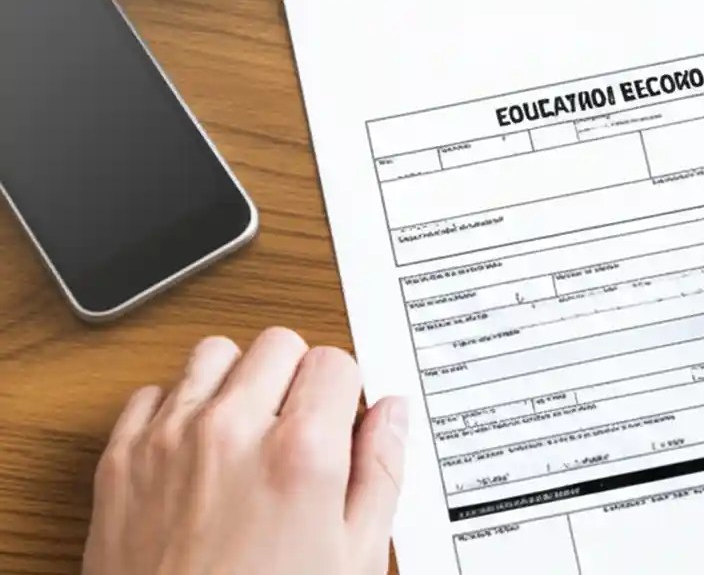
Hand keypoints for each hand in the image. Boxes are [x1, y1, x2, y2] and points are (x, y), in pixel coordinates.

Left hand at [83, 328, 406, 574]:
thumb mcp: (353, 558)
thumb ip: (381, 472)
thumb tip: (391, 414)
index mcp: (301, 453)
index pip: (336, 361)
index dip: (345, 391)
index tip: (339, 418)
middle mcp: (233, 431)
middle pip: (278, 343)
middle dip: (297, 375)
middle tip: (300, 425)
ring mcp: (170, 440)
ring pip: (214, 353)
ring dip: (237, 380)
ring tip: (248, 431)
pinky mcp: (119, 460)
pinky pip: (151, 392)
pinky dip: (177, 409)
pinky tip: (197, 449)